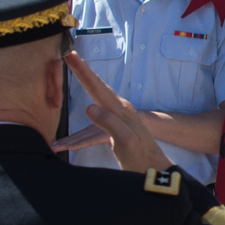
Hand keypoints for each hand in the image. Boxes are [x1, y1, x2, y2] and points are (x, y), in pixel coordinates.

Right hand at [62, 52, 171, 175]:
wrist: (155, 170)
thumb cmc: (141, 158)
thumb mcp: (126, 141)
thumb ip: (109, 123)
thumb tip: (89, 107)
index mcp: (119, 110)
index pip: (97, 87)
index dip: (82, 71)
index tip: (71, 55)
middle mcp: (118, 110)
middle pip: (95, 88)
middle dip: (81, 72)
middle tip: (69, 56)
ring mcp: (117, 119)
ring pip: (91, 107)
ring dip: (79, 96)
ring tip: (68, 82)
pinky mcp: (116, 130)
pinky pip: (92, 126)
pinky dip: (77, 133)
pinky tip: (69, 139)